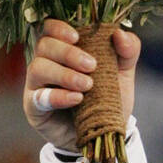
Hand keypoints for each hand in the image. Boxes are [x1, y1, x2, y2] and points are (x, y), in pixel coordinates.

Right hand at [23, 19, 140, 151]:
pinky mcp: (34, 108)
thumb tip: (120, 33)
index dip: (59, 28)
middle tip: (92, 66)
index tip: (78, 36)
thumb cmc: (108, 98)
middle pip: (44, 45)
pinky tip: (76, 98)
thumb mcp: (123, 73)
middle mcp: (45, 63)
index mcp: (63, 49)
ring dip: (64, 74)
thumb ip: (127, 51)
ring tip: (87, 85)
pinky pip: (38, 98)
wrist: (105, 134)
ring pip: (37, 68)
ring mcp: (36, 85)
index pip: (49, 28)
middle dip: (68, 53)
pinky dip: (58, 96)